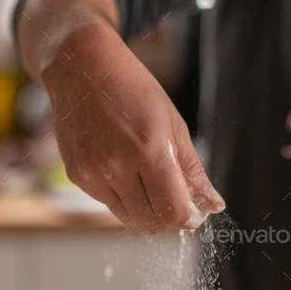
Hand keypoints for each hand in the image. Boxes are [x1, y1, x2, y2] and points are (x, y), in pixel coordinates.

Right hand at [17, 0, 224, 233]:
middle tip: (176, 197)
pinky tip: (124, 168)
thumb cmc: (134, 90)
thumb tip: (213, 205)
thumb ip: (193, 170)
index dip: (188, 217)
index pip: (174, 212)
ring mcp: (93, 174)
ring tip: (150, 180)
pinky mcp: (77, 176)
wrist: (81, 68)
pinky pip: (108, 203)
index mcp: (149, 150)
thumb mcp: (173, 124)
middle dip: (169, 215)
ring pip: (129, 218)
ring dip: (146, 210)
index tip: (194, 210)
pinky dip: (123, 197)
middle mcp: (117, 167)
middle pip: (152, 221)